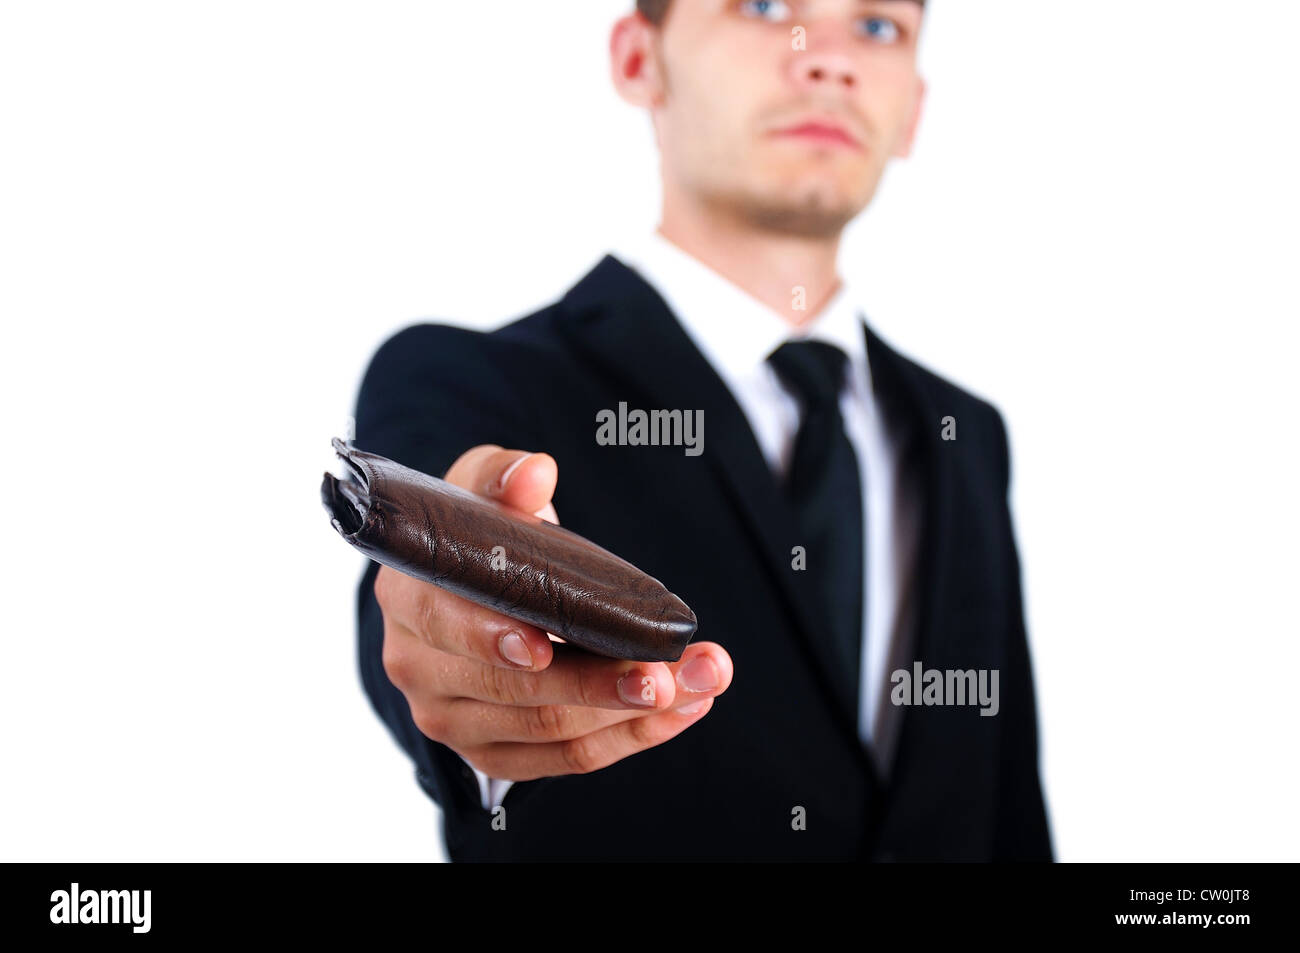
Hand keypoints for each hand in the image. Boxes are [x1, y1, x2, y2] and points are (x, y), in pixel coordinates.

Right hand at [373, 444, 732, 781]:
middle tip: (663, 674)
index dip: (492, 638)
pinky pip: (567, 760)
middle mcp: (418, 669)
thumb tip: (534, 473)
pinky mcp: (492, 755)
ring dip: (634, 715)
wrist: (468, 593)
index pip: (445, 625)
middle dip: (598, 685)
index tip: (546, 643)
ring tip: (698, 683)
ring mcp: (453, 721)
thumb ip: (502, 477)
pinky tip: (684, 708)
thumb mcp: (482, 493)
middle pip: (515, 694)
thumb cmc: (480, 538)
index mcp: (409, 599)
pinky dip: (631, 737)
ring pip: (551, 732)